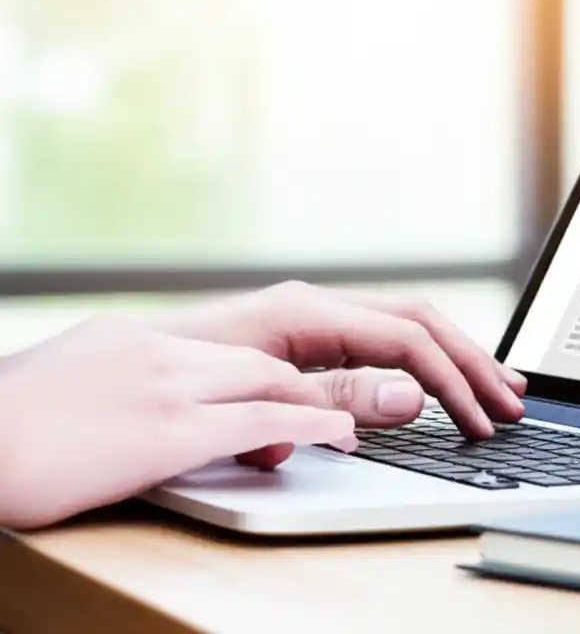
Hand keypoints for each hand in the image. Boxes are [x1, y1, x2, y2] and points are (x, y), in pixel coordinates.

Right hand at [0, 318, 357, 528]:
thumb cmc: (6, 436)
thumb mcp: (68, 395)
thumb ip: (119, 392)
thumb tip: (144, 416)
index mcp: (132, 342)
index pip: (224, 348)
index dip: (272, 370)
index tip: (298, 391)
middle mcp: (156, 351)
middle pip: (260, 357)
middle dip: (306, 386)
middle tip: (336, 414)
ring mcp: (164, 386)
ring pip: (270, 379)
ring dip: (316, 406)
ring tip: (346, 432)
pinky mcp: (168, 429)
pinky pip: (262, 419)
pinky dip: (311, 424)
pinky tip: (338, 434)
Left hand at [145, 281, 526, 444]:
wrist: (114, 378)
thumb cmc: (173, 380)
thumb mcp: (258, 393)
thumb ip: (336, 396)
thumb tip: (410, 393)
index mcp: (308, 312)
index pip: (408, 340)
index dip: (453, 381)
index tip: (481, 420)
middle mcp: (315, 306)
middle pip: (420, 322)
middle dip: (472, 361)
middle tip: (513, 402)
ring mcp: (310, 318)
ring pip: (405, 326)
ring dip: (455, 357)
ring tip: (498, 385)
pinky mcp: (303, 336)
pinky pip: (380, 339)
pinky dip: (421, 359)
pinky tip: (438, 376)